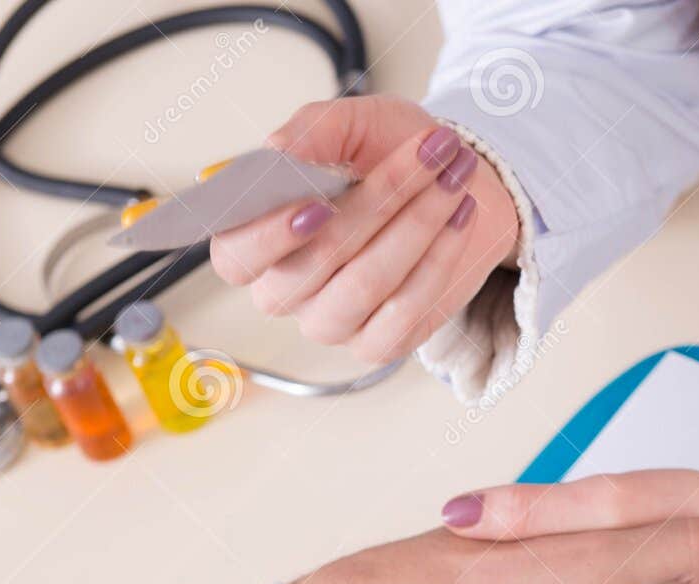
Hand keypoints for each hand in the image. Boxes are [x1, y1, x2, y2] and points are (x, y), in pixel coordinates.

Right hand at [209, 96, 519, 364]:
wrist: (452, 182)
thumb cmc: (388, 152)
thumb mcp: (351, 124)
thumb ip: (311, 131)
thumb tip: (277, 153)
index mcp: (255, 240)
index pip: (236, 257)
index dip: (270, 235)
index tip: (316, 200)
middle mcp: (285, 290)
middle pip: (315, 263)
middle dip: (379, 201)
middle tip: (428, 153)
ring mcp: (332, 323)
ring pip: (366, 284)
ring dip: (417, 224)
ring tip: (453, 176)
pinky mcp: (381, 344)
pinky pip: (405, 312)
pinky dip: (439, 258)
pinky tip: (461, 216)